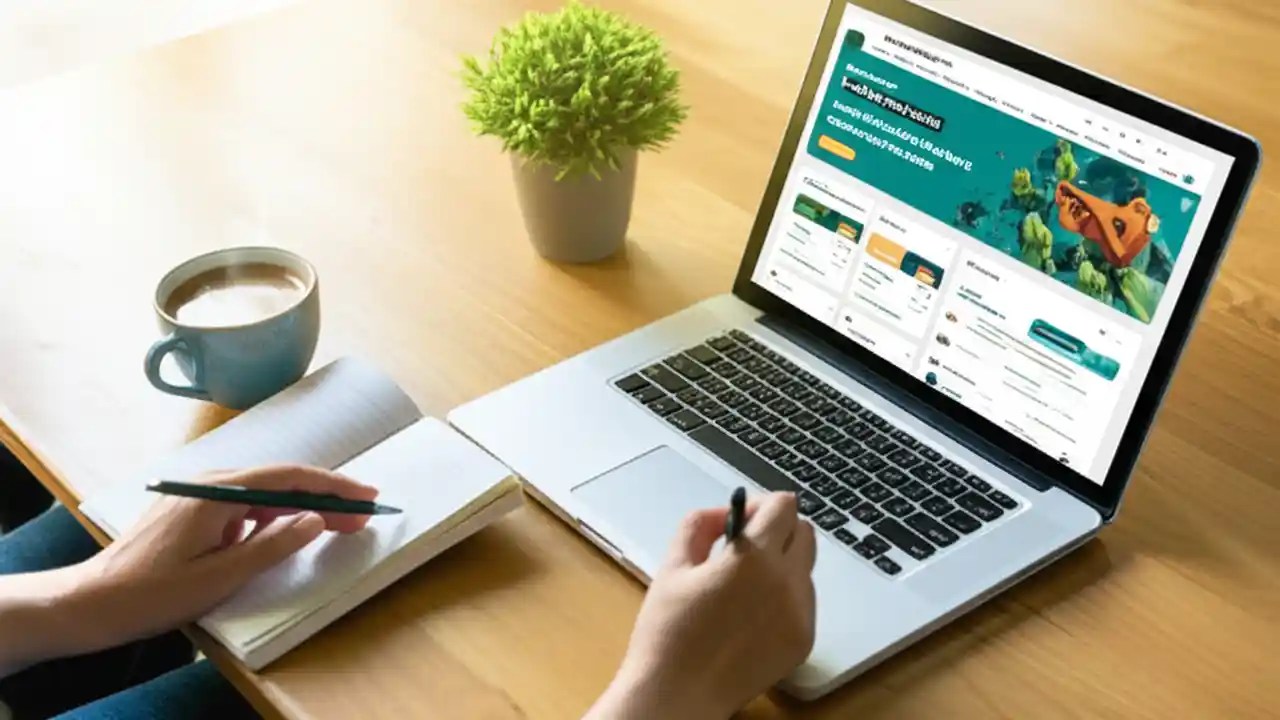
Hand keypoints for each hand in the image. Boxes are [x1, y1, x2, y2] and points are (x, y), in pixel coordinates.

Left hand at [72, 465, 377, 652]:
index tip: (366, 496)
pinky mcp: (190, 512)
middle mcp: (208, 484)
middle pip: (279, 482)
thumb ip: (273, 544)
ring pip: (262, 495)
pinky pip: (243, 507)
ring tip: (334, 525)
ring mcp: (197, 496)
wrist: (91, 602)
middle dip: (324, 498)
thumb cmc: (151, 593)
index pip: (289, 478)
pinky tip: (284, 534)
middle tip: (361, 515)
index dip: (333, 487)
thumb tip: (314, 518)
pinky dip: (272, 517)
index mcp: (217, 493)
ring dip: (299, 509)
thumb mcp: (221, 575)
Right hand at [586, 492, 816, 718]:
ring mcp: (800, 614)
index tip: (741, 521)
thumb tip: (725, 514)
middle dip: (778, 531)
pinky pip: (804, 603)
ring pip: (805, 568)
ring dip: (782, 565)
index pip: (784, 505)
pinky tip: (750, 617)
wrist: (678, 694)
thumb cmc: (667, 632)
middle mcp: (786, 582)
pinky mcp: (804, 640)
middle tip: (744, 549)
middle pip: (805, 532)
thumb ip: (700, 524)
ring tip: (743, 589)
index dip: (761, 505)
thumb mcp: (672, 565)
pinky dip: (784, 599)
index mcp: (753, 557)